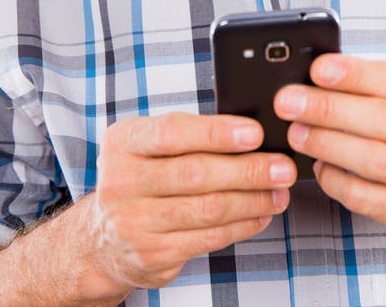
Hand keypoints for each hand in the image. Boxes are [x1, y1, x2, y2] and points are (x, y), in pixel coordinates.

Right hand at [86, 113, 296, 295]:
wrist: (102, 239)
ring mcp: (134, 222)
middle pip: (197, 173)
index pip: (174, 132)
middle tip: (282, 167)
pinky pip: (208, 237)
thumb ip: (188, 135)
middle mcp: (122, 182)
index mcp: (123, 143)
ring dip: (252, 200)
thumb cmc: (141, 178)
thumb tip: (250, 131)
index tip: (256, 133)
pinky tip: (260, 214)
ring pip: (208, 209)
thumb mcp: (148, 146)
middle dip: (248, 170)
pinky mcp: (152, 254)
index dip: (217, 133)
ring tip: (279, 191)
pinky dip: (242, 225)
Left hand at [274, 54, 385, 260]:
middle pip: (384, 119)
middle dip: (330, 108)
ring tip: (295, 132)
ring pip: (375, 159)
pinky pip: (366, 198)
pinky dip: (336, 180)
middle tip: (288, 101)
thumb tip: (322, 72)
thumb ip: (385, 87)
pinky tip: (318, 166)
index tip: (317, 68)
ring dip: (327, 143)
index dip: (355, 74)